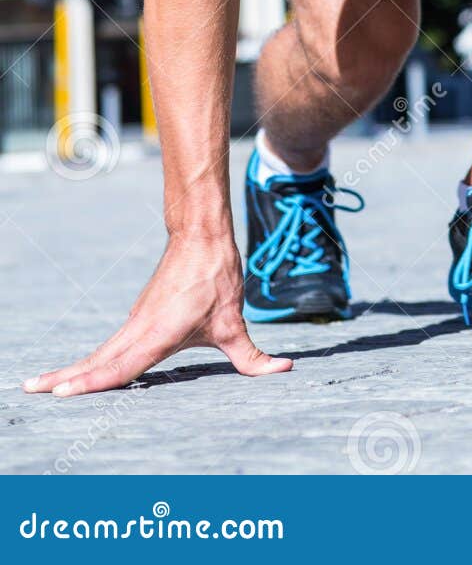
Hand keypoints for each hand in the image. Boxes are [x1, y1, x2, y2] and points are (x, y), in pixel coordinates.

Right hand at [23, 234, 292, 395]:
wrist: (202, 235)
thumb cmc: (216, 278)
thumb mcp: (235, 322)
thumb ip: (254, 356)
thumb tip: (283, 369)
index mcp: (158, 333)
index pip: (121, 365)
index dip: (92, 381)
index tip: (62, 392)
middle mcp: (140, 328)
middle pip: (98, 360)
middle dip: (66, 377)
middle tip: (33, 390)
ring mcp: (135, 322)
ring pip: (100, 352)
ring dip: (71, 369)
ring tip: (41, 384)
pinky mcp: (137, 317)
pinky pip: (109, 346)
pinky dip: (89, 360)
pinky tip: (77, 372)